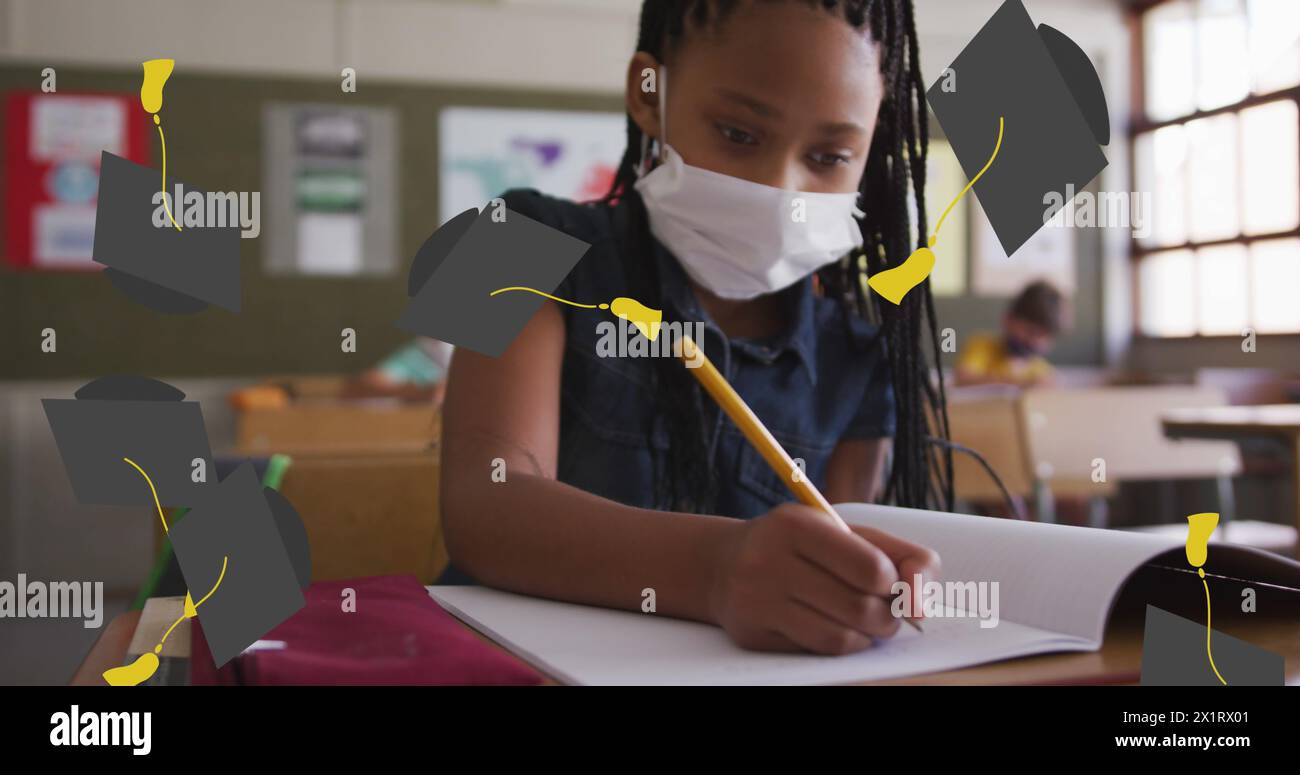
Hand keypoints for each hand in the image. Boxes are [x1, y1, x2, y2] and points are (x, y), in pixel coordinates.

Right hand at [707, 503, 940, 654]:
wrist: (724, 564)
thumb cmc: (801, 547)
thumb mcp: (846, 533)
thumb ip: (901, 556)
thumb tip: (922, 606)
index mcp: (796, 524)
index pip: (872, 569)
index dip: (894, 583)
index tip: (890, 583)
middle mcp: (768, 559)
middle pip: (860, 608)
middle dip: (887, 615)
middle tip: (885, 610)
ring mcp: (756, 599)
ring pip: (841, 636)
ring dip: (867, 636)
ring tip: (867, 622)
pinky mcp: (752, 633)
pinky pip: (817, 650)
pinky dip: (841, 644)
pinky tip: (835, 627)